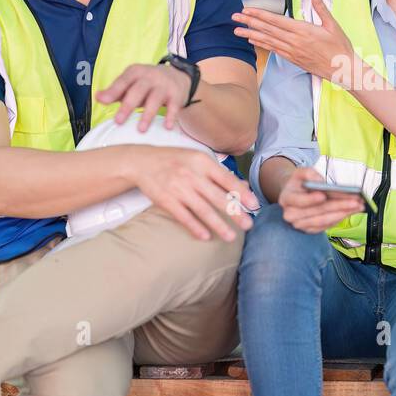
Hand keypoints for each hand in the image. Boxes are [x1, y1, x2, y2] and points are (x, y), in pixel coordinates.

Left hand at [96, 62, 192, 131]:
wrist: (177, 76)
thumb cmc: (147, 83)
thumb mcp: (131, 83)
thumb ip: (115, 91)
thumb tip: (98, 97)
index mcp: (135, 72)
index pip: (123, 81)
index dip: (113, 91)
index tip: (103, 101)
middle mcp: (150, 76)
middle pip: (138, 90)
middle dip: (128, 106)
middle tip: (118, 121)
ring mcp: (164, 85)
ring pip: (155, 99)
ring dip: (148, 114)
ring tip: (141, 129)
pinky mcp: (176, 94)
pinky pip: (174, 106)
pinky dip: (170, 116)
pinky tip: (167, 127)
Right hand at [132, 147, 258, 241]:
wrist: (142, 162)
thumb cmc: (175, 160)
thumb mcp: (197, 159)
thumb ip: (219, 172)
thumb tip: (243, 186)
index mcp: (202, 162)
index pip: (226, 179)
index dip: (241, 192)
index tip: (254, 204)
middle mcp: (191, 175)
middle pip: (217, 197)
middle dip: (235, 212)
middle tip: (249, 225)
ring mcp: (178, 188)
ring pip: (202, 210)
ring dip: (218, 225)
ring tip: (231, 237)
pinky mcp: (165, 200)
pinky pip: (183, 216)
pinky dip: (195, 227)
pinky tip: (206, 237)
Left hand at [232, 0, 361, 86]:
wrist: (343, 70)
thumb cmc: (340, 47)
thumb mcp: (333, 26)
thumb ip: (322, 9)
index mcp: (303, 30)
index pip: (276, 21)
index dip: (260, 15)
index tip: (247, 10)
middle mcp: (294, 41)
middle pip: (267, 30)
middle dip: (249, 23)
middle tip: (234, 17)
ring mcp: (292, 52)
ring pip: (268, 41)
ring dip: (251, 34)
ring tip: (236, 31)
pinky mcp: (293, 59)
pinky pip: (274, 50)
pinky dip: (262, 44)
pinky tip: (254, 40)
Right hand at [278, 166, 365, 233]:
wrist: (296, 195)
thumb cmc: (300, 183)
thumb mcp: (301, 172)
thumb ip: (309, 173)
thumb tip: (321, 181)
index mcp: (287, 198)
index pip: (299, 201)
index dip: (311, 199)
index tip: (323, 195)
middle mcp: (291, 215)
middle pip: (317, 211)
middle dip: (338, 205)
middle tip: (355, 201)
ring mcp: (300, 224)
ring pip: (324, 220)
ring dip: (343, 213)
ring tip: (358, 206)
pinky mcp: (310, 230)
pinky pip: (327, 226)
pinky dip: (340, 218)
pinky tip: (351, 211)